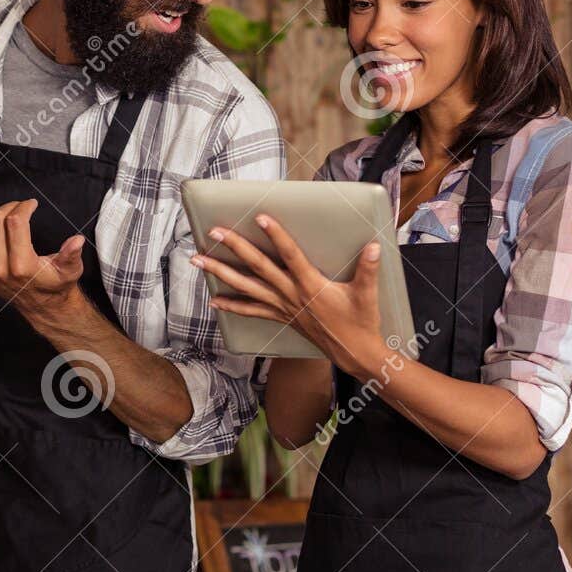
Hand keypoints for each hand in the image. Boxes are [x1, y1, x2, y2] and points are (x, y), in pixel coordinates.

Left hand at [0, 199, 83, 320]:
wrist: (41, 306)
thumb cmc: (56, 284)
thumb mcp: (70, 270)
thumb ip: (71, 255)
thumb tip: (77, 241)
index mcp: (21, 266)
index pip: (14, 222)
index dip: (24, 206)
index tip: (32, 204)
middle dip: (11, 207)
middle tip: (23, 207)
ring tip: (13, 218)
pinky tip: (2, 230)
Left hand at [190, 214, 387, 377]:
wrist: (354, 353)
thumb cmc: (361, 322)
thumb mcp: (367, 294)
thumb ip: (369, 269)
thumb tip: (373, 246)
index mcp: (310, 285)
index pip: (290, 255)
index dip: (276, 236)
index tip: (260, 218)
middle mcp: (291, 295)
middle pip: (257, 267)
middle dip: (234, 248)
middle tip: (214, 232)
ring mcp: (283, 307)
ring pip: (246, 287)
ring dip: (220, 273)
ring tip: (198, 260)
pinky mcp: (282, 317)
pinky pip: (251, 311)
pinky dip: (232, 306)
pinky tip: (214, 301)